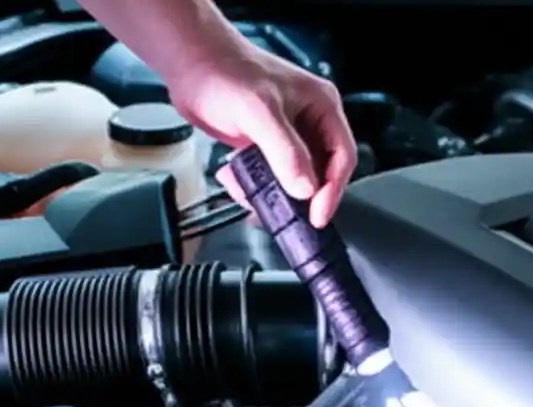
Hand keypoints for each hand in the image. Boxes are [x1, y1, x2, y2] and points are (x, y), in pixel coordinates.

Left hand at [168, 40, 356, 227]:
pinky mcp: (264, 143)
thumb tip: (304, 187)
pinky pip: (269, 175)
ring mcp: (286, 134)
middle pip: (320, 172)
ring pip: (292, 178)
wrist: (189, 63)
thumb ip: (285, 151)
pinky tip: (235, 180)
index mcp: (321, 106)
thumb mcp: (259, 112)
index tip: (317, 215)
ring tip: (250, 194)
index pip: (342, 156)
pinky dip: (253, 185)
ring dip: (272, 192)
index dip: (332, 189)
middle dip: (300, 196)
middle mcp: (309, 121)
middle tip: (286, 214)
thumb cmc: (224, 70)